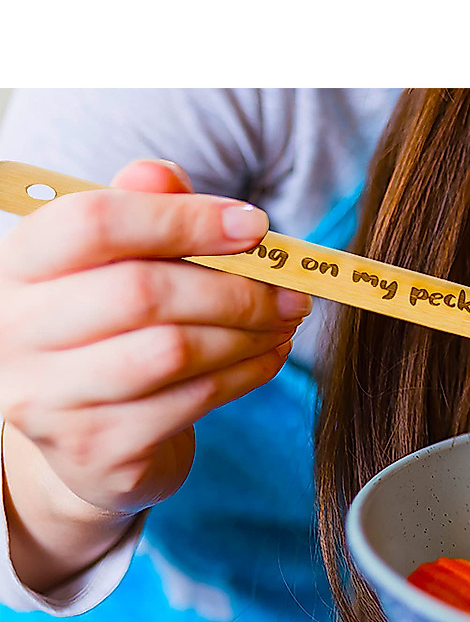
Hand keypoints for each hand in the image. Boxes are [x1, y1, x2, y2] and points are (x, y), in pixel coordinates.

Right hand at [0, 160, 310, 588]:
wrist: (87, 439)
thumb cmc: (111, 329)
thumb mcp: (116, 264)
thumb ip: (140, 211)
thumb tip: (162, 174)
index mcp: (21, 266)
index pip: (93, 223)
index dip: (184, 219)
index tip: (254, 226)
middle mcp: (16, 332)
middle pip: (142, 292)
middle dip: (235, 288)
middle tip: (290, 289)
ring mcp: (49, 398)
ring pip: (172, 351)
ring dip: (249, 333)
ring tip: (285, 320)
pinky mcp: (96, 447)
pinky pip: (192, 401)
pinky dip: (247, 374)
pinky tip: (268, 356)